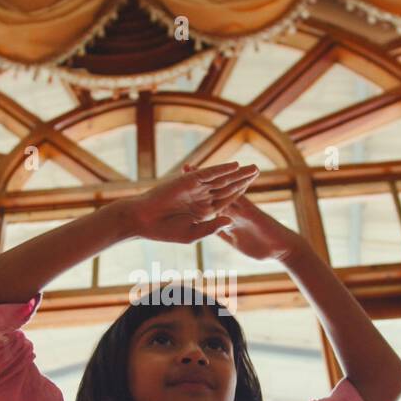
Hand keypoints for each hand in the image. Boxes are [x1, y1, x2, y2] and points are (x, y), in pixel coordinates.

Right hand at [118, 162, 258, 243]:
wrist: (143, 221)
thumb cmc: (164, 231)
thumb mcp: (192, 234)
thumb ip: (212, 227)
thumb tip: (230, 220)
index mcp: (204, 211)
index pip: (226, 201)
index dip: (240, 194)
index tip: (254, 191)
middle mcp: (201, 197)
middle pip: (227, 186)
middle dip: (243, 179)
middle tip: (257, 170)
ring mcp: (195, 188)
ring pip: (221, 179)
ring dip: (237, 173)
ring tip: (253, 167)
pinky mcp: (188, 181)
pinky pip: (209, 174)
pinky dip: (222, 169)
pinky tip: (235, 166)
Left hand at [183, 164, 301, 261]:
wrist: (282, 247)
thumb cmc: (261, 248)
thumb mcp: (236, 242)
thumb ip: (224, 233)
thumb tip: (210, 228)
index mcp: (226, 218)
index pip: (206, 204)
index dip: (194, 196)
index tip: (180, 189)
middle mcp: (232, 210)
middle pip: (211, 192)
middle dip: (198, 181)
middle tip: (184, 168)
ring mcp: (241, 208)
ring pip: (223, 189)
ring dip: (210, 178)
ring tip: (194, 166)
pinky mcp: (249, 210)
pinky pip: (237, 195)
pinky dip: (230, 184)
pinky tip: (221, 175)